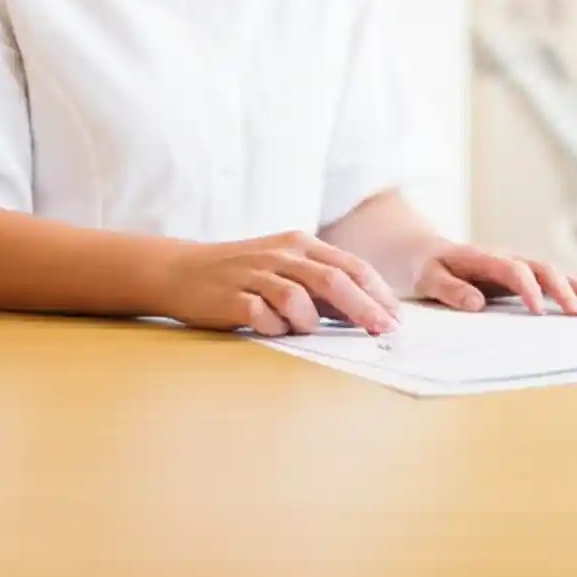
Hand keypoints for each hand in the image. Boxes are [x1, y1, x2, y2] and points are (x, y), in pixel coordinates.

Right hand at [160, 231, 400, 336]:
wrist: (180, 271)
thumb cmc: (245, 275)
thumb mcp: (289, 272)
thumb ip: (325, 289)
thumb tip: (370, 314)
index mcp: (302, 245)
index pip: (352, 267)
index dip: (378, 294)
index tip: (397, 319)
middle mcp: (282, 254)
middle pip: (333, 280)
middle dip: (364, 308)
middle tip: (384, 331)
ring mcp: (255, 274)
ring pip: (298, 297)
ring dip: (310, 320)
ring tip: (304, 329)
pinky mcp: (230, 296)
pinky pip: (262, 315)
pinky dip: (274, 327)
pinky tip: (272, 329)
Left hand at [411, 242, 576, 315]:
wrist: (422, 252)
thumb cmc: (423, 266)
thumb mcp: (427, 278)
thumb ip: (450, 289)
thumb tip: (478, 303)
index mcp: (483, 258)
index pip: (513, 271)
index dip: (528, 289)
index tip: (538, 311)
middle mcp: (505, 258)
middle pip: (542, 269)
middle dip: (562, 290)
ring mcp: (515, 265)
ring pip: (553, 273)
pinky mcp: (520, 276)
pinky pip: (549, 281)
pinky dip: (572, 289)